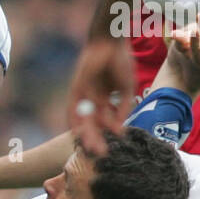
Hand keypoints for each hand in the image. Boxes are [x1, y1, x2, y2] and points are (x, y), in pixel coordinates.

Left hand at [67, 37, 131, 155]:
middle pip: (92, 124)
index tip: (111, 149)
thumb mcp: (127, 90)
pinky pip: (72, 108)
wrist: (111, 44)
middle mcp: (92, 100)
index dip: (107, 136)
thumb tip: (120, 130)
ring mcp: (83, 95)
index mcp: (105, 100)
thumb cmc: (121, 64)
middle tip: (101, 154)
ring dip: (87, 134)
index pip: (104, 123)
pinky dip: (74, 120)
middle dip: (97, 139)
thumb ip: (123, 109)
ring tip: (92, 148)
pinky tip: (77, 133)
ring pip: (83, 120)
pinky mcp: (76, 89)